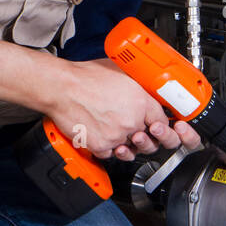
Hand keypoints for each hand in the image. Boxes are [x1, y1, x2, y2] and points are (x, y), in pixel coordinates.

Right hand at [45, 59, 204, 161]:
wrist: (62, 88)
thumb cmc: (86, 77)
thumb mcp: (121, 71)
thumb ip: (138, 84)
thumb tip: (148, 88)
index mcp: (140, 101)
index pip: (162, 121)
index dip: (160, 124)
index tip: (157, 125)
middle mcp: (131, 121)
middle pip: (150, 139)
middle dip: (146, 138)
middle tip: (140, 134)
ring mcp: (116, 136)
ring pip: (131, 148)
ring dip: (127, 144)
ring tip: (119, 134)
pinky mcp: (101, 146)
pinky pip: (111, 154)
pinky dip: (108, 147)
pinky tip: (104, 135)